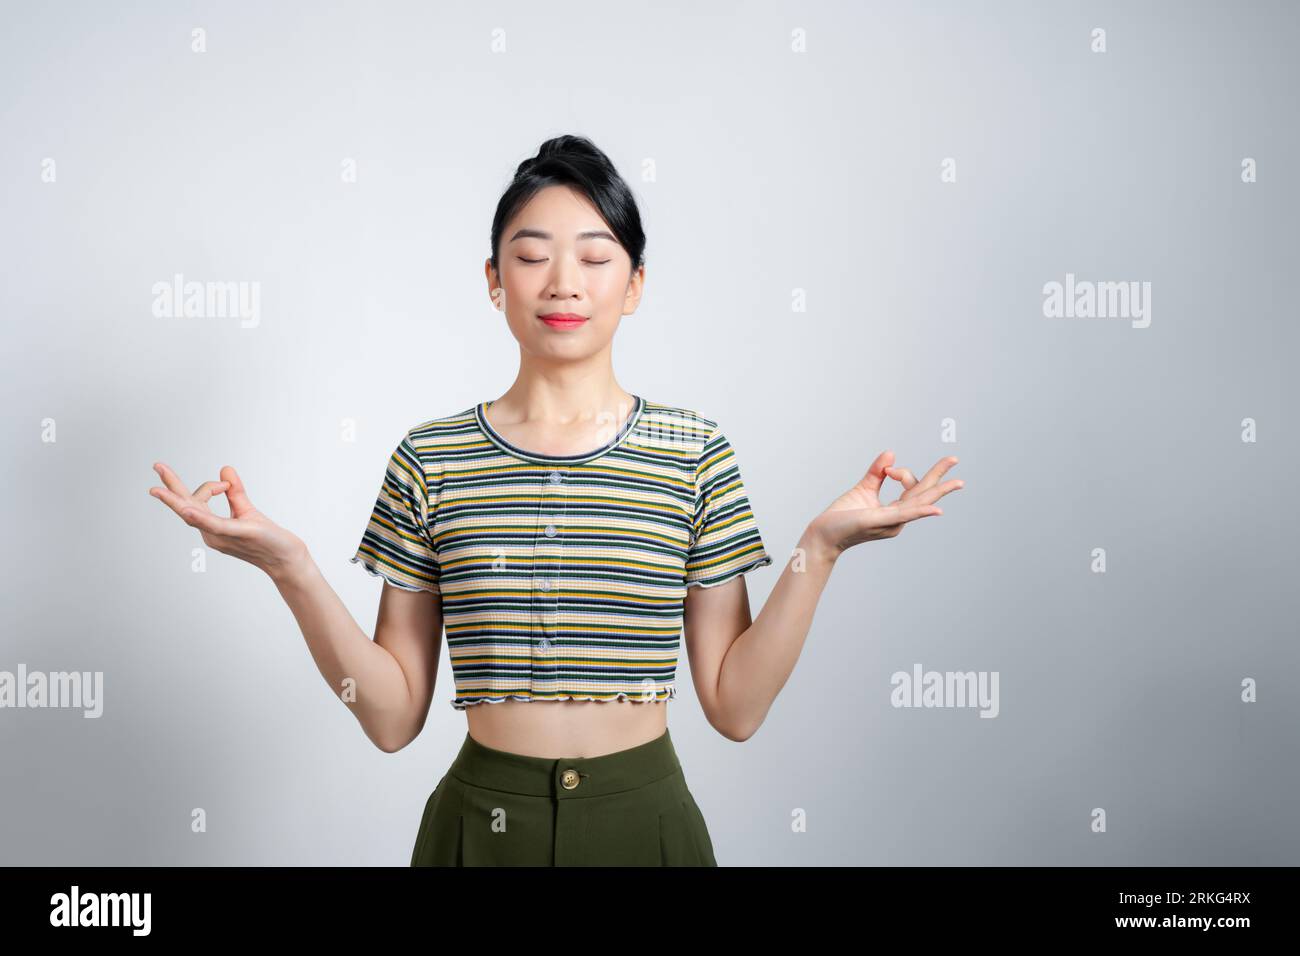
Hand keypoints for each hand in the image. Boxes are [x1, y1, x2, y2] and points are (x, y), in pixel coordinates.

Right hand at [148, 462, 308, 579]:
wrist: (285, 559)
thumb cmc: (266, 538)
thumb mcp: (247, 509)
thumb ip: (234, 492)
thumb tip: (224, 469)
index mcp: (212, 527)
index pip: (193, 502)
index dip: (206, 486)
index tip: (225, 484)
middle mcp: (211, 534)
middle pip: (185, 507)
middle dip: (170, 487)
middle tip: (157, 465)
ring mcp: (221, 536)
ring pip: (193, 515)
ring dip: (175, 501)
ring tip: (157, 490)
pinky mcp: (237, 534)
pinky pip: (214, 525)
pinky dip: (200, 517)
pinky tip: (188, 510)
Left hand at [808, 450, 963, 555]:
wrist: (823, 534)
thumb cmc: (842, 517)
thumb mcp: (863, 489)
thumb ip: (877, 472)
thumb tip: (891, 453)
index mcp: (895, 512)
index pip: (913, 489)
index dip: (903, 473)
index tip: (888, 468)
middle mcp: (897, 519)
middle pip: (924, 494)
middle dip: (940, 476)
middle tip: (955, 458)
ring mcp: (891, 522)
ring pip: (919, 502)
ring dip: (939, 491)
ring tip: (957, 482)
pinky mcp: (880, 522)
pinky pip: (905, 514)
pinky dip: (921, 511)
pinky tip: (936, 509)